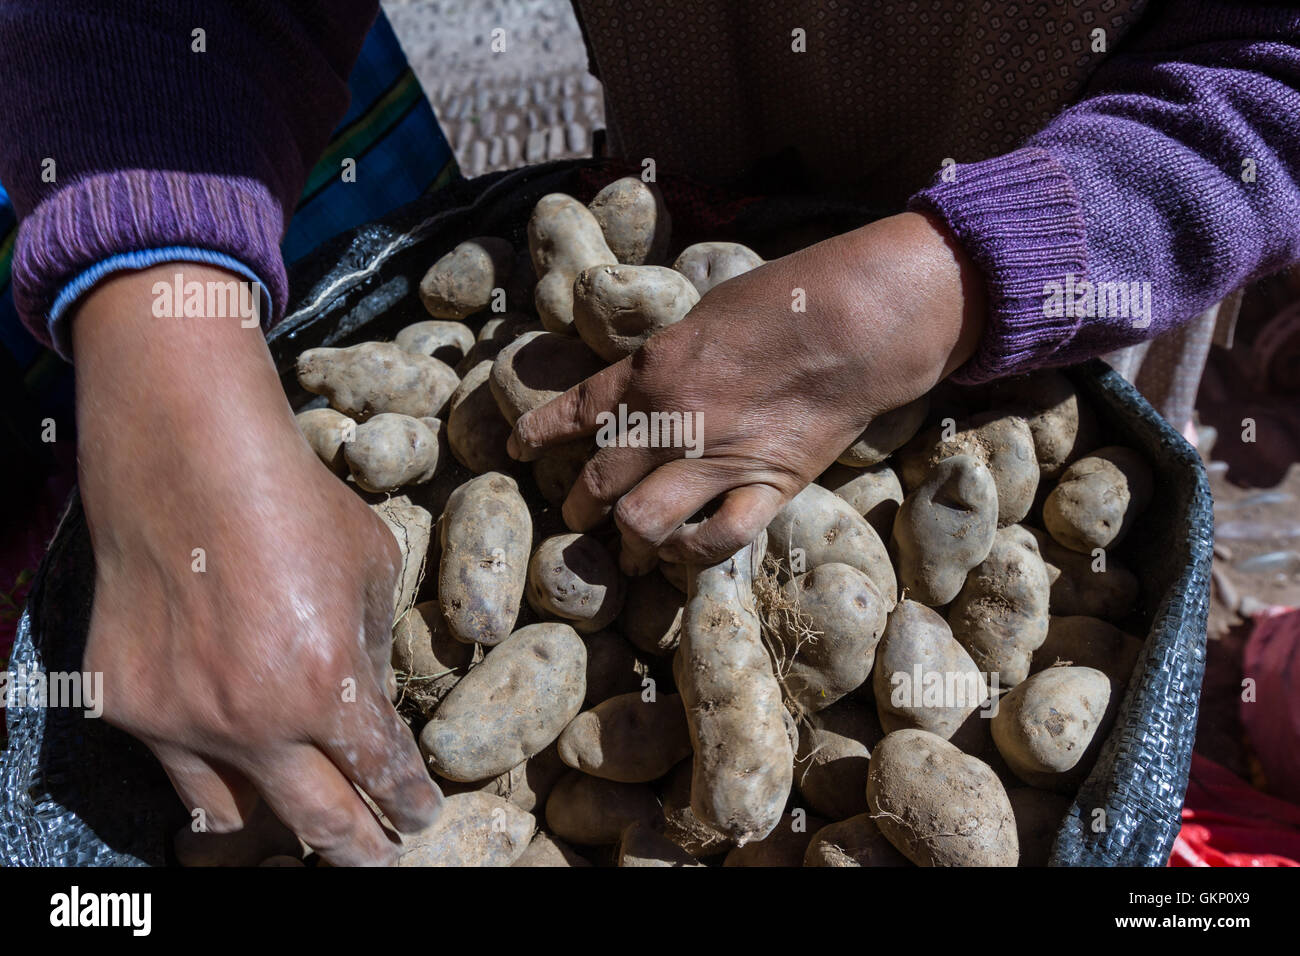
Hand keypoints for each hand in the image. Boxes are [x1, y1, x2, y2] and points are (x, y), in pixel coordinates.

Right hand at [73, 264, 440, 865]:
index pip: (382, 773)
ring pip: (235, 814)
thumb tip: (373, 705)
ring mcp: (182, 720)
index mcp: (329, 686)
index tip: (421, 814)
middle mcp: (254, 719)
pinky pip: (175, 762)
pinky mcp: (126, 705)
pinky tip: (230, 745)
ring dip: (277, 823)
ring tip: (302, 822)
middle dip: (359, 849)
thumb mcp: (373, 571)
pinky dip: (209, 762)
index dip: (409, 801)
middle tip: (379, 856)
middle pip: (319, 825)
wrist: (189, 461)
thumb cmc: (296, 504)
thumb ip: (374, 651)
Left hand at [507, 211, 985, 571]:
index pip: (577, 410)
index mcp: (652, 370)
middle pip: (597, 481)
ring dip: (626, 539)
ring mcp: (716, 461)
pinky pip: (713, 543)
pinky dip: (692, 552)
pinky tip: (685, 548)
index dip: (540, 432)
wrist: (854, 323)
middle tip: (573, 516)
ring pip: (641, 523)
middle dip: (576, 506)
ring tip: (626, 548)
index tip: (520, 446)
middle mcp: (671, 421)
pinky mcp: (764, 488)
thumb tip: (646, 378)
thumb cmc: (785, 300)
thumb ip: (668, 354)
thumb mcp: (706, 313)